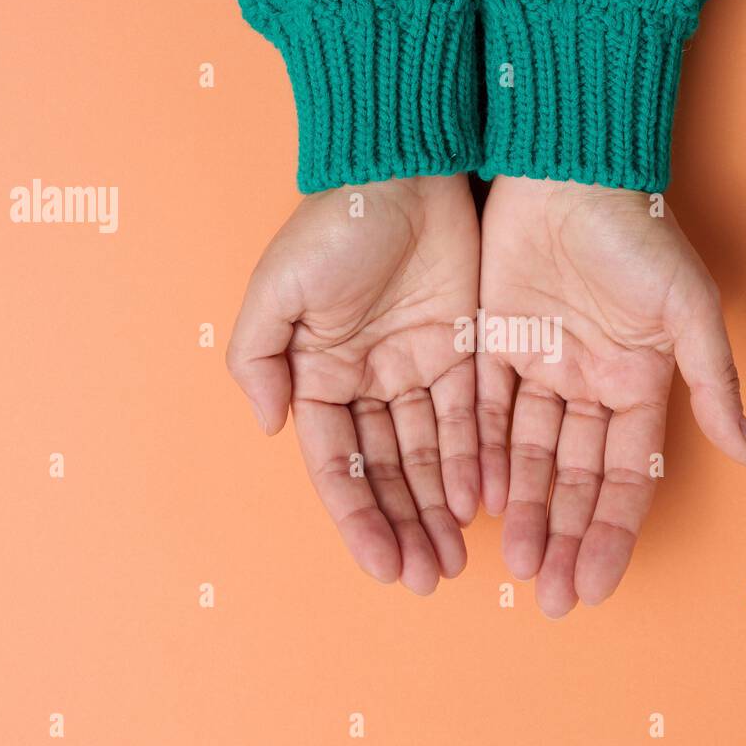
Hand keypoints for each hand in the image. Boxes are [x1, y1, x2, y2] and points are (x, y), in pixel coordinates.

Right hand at [227, 175, 479, 594]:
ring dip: (441, 507)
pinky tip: (485, 502)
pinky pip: (473, 417)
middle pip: (389, 472)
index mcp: (319, 374)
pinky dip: (477, 460)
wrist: (403, 166)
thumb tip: (270, 427)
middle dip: (406, 526)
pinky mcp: (467, 349)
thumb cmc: (334, 224)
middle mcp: (368, 381)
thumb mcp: (278, 288)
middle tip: (431, 579)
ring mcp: (419, 368)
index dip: (358, 519)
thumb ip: (260, 360)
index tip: (383, 568)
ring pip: (432, 454)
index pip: (337, 465)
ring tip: (459, 560)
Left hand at [476, 177, 745, 616]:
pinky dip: (484, 458)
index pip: (629, 476)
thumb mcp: (687, 310)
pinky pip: (487, 415)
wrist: (569, 168)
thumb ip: (711, 384)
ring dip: (525, 510)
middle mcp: (588, 385)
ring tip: (515, 565)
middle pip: (576, 479)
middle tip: (550, 597)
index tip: (596, 585)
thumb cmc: (638, 234)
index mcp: (637, 383)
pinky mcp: (491, 345)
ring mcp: (540, 367)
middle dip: (566, 537)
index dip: (614, 532)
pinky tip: (479, 504)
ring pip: (529, 456)